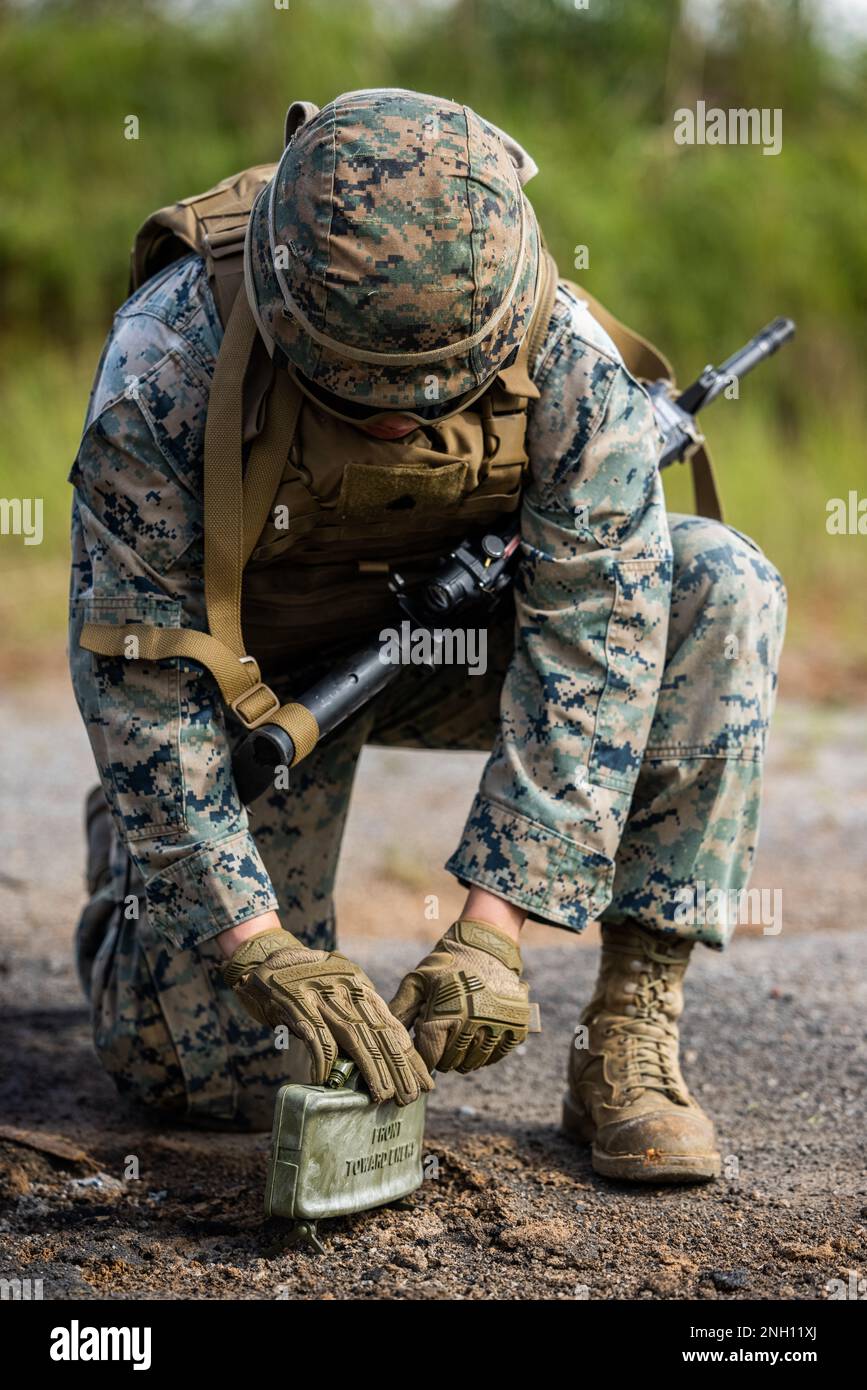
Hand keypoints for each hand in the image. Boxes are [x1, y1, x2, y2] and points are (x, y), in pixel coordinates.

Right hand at [222, 927, 432, 1105]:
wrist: (260, 954)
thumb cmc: (300, 980)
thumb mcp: (335, 987)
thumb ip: (354, 1012)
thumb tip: (380, 1054)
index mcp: (359, 983)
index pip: (390, 1023)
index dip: (407, 1054)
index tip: (423, 1079)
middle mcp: (345, 985)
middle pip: (378, 1032)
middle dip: (397, 1067)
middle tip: (410, 1096)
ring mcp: (321, 992)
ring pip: (354, 1036)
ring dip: (371, 1069)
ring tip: (381, 1095)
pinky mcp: (295, 1000)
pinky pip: (315, 1036)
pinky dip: (323, 1061)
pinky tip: (326, 1082)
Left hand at [389, 919, 531, 1073]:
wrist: (486, 945)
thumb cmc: (447, 964)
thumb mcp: (419, 980)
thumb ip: (401, 1009)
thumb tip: (385, 1037)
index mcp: (448, 1011)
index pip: (430, 1056)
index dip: (424, 1054)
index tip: (425, 1042)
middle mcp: (475, 1021)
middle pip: (451, 1063)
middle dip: (441, 1055)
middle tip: (441, 1038)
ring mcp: (498, 1024)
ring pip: (473, 1062)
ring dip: (462, 1057)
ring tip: (457, 1038)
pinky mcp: (516, 1026)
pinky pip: (496, 1056)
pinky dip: (484, 1054)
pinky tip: (476, 1039)